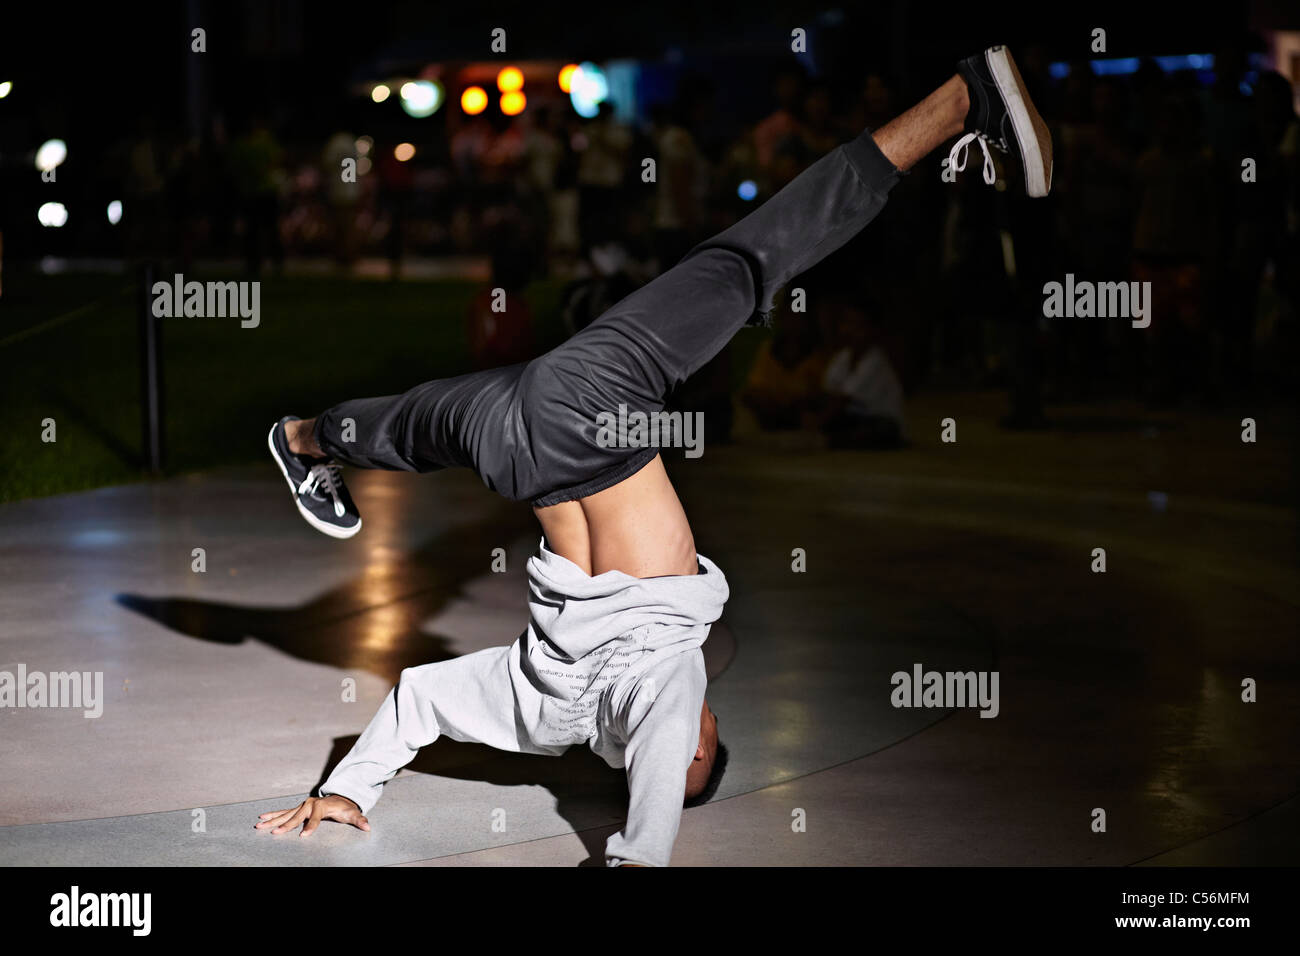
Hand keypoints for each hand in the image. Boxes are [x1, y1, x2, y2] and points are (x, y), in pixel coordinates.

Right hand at [254, 795, 369, 837]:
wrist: (339, 798)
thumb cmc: (345, 808)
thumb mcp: (353, 813)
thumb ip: (359, 820)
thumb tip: (367, 826)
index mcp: (322, 806)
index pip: (316, 818)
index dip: (311, 826)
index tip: (304, 836)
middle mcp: (309, 804)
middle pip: (296, 816)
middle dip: (286, 825)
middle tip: (275, 833)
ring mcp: (302, 806)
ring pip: (285, 814)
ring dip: (272, 820)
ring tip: (259, 825)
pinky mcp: (297, 809)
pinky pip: (283, 813)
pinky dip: (272, 815)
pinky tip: (262, 818)